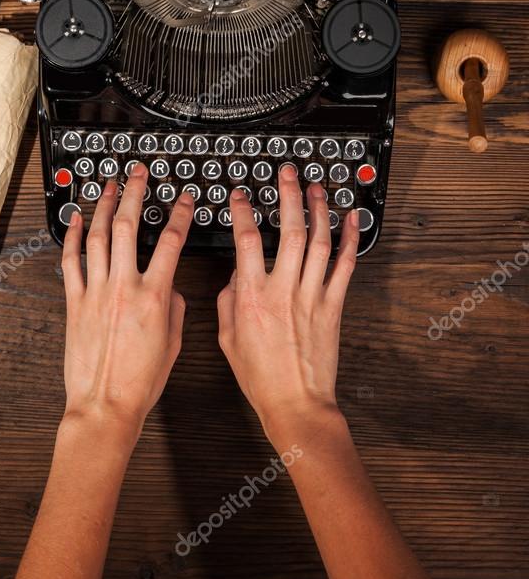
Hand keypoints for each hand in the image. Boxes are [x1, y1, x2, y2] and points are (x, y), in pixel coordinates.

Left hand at [61, 163, 193, 434]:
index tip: (184, 199)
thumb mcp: (173, 344)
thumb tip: (170, 288)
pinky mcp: (75, 303)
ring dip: (103, 205)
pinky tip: (75, 219)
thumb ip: (174, 308)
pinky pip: (71, 262)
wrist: (105, 406)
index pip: (171, 242)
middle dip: (133, 193)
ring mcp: (96, 292)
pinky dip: (71, 237)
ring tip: (108, 185)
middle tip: (137, 173)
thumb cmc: (140, 383)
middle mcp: (124, 288)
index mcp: (155, 297)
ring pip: (97, 236)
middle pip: (127, 226)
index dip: (180, 215)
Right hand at [217, 166, 358, 446]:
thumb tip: (235, 275)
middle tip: (288, 174)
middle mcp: (284, 290)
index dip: (243, 212)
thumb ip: (229, 300)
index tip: (241, 196)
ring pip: (319, 242)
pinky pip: (344, 266)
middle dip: (289, 196)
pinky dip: (350, 240)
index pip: (247, 241)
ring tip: (317, 187)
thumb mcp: (228, 338)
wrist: (296, 404)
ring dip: (318, 210)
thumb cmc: (261, 376)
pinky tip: (351, 219)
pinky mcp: (333, 306)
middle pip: (290, 231)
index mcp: (253, 297)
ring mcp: (312, 296)